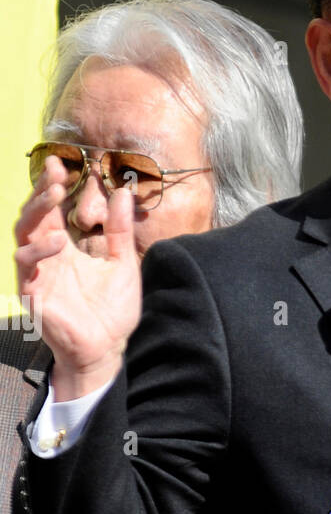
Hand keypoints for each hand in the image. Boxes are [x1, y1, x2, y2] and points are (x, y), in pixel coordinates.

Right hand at [14, 155, 140, 398]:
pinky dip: (38, 251)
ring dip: (36, 212)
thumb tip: (125, 193)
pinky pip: (26, 265)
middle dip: (41, 192)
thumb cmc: (112, 312)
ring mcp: (36, 273)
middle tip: (55, 173)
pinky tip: (57, 242)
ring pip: (23, 234)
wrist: (107, 349)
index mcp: (63, 248)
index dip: (52, 186)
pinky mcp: (32, 293)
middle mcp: (46, 257)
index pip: (51, 210)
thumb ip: (120, 231)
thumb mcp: (123, 264)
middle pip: (33, 215)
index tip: (60, 163)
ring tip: (55, 196)